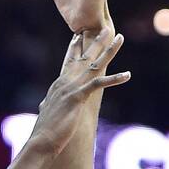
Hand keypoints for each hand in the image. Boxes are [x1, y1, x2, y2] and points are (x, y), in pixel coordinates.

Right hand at [33, 27, 129, 156]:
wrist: (41, 141)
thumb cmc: (44, 131)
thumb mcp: (47, 113)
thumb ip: (47, 105)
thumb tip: (43, 106)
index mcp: (59, 84)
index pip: (68, 61)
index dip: (74, 48)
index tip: (79, 34)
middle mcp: (65, 81)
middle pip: (83, 57)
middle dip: (95, 41)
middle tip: (106, 28)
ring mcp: (71, 87)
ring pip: (94, 64)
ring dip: (109, 50)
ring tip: (120, 38)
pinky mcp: (77, 96)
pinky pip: (99, 84)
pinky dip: (114, 79)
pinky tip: (127, 75)